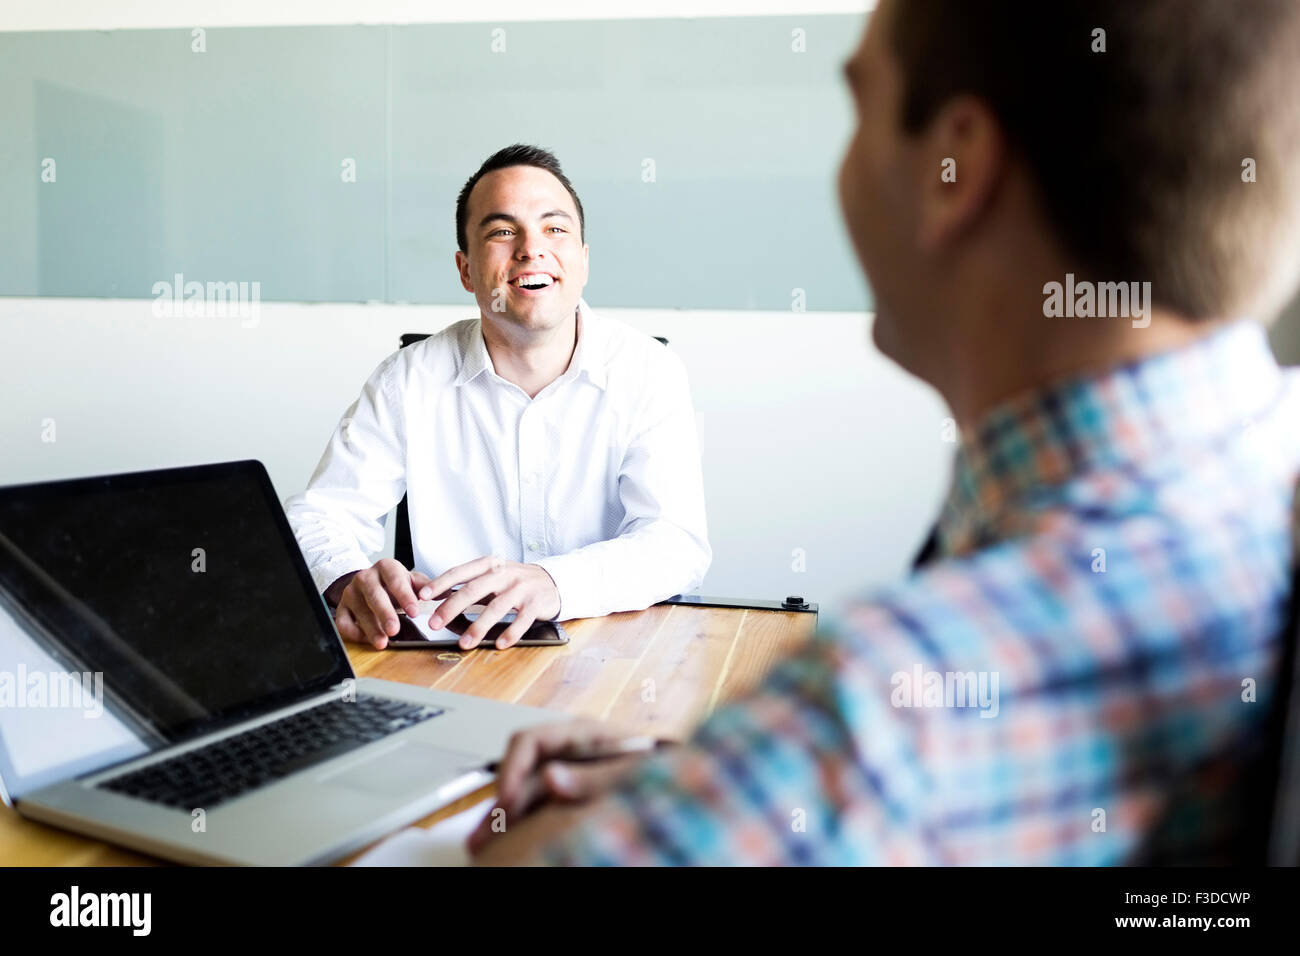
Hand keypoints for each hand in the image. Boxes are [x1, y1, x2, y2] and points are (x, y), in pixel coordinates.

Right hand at [331, 558, 435, 649]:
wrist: (371, 582)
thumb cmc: (396, 584)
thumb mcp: (413, 581)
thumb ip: (429, 587)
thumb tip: (448, 594)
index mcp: (386, 567)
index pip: (395, 580)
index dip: (404, 596)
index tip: (415, 612)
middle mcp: (366, 577)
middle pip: (374, 595)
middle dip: (385, 614)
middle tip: (395, 630)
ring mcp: (351, 592)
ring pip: (359, 610)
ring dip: (370, 628)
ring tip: (382, 642)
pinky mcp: (342, 607)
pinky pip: (342, 621)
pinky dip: (352, 632)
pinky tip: (365, 639)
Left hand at [424, 555, 560, 649]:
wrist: (552, 581)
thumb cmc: (515, 581)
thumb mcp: (493, 575)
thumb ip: (468, 584)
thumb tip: (434, 596)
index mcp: (489, 565)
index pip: (460, 572)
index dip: (441, 584)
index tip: (423, 596)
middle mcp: (504, 574)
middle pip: (474, 590)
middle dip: (451, 607)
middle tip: (434, 623)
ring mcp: (521, 589)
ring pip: (496, 608)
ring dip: (478, 627)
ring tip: (465, 643)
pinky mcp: (536, 603)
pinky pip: (521, 620)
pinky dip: (510, 633)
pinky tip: (499, 644)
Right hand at [467, 718, 647, 856]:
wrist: (678, 779)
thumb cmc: (659, 768)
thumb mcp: (630, 770)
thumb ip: (593, 775)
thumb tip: (550, 778)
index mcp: (580, 733)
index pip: (529, 740)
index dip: (511, 768)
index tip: (508, 800)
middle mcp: (567, 749)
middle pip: (520, 768)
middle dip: (501, 798)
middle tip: (487, 830)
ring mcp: (565, 771)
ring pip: (522, 789)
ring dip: (501, 813)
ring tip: (482, 841)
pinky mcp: (565, 793)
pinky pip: (533, 804)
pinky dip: (517, 821)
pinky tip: (503, 838)